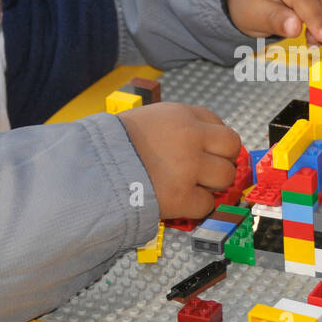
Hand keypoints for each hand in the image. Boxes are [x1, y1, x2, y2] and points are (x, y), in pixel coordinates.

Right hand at [117, 103, 242, 219]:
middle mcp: (191, 137)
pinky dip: (196, 207)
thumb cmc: (108, 145)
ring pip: (225, 176)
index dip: (215, 139)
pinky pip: (207, 204)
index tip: (209, 149)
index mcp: (180, 115)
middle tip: (206, 170)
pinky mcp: (183, 197)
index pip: (217, 122)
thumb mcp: (142, 119)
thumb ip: (170, 127)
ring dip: (212, 184)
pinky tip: (180, 202)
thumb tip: (194, 139)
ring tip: (192, 186)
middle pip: (231, 147)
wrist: (90, 170)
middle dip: (222, 160)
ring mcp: (189, 168)